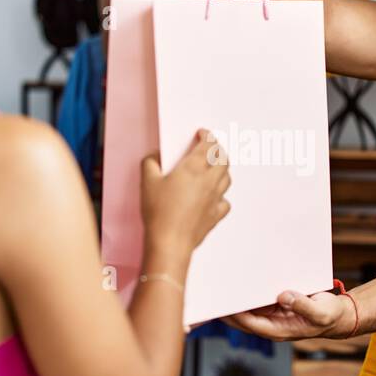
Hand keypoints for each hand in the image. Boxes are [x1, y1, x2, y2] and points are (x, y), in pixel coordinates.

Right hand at [140, 130, 230, 260]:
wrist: (170, 242)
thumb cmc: (160, 213)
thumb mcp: (147, 182)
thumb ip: (150, 162)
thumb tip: (155, 156)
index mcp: (193, 168)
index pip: (209, 145)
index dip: (207, 136)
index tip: (202, 134)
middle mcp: (209, 181)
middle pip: (223, 159)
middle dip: (218, 149)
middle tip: (210, 148)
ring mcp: (215, 198)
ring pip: (227, 177)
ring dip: (222, 169)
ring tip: (213, 168)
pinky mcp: (216, 215)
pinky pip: (226, 201)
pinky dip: (222, 195)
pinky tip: (213, 196)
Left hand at [224, 289, 354, 341]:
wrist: (337, 316)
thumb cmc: (329, 316)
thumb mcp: (320, 312)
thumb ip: (302, 305)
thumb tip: (283, 296)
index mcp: (279, 330)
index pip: (250, 324)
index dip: (235, 315)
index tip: (223, 303)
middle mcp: (271, 324)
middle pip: (243, 318)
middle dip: (228, 307)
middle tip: (213, 292)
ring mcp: (272, 315)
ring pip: (248, 308)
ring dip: (236, 298)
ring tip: (222, 282)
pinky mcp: (275, 305)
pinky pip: (257, 300)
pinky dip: (249, 291)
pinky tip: (241, 279)